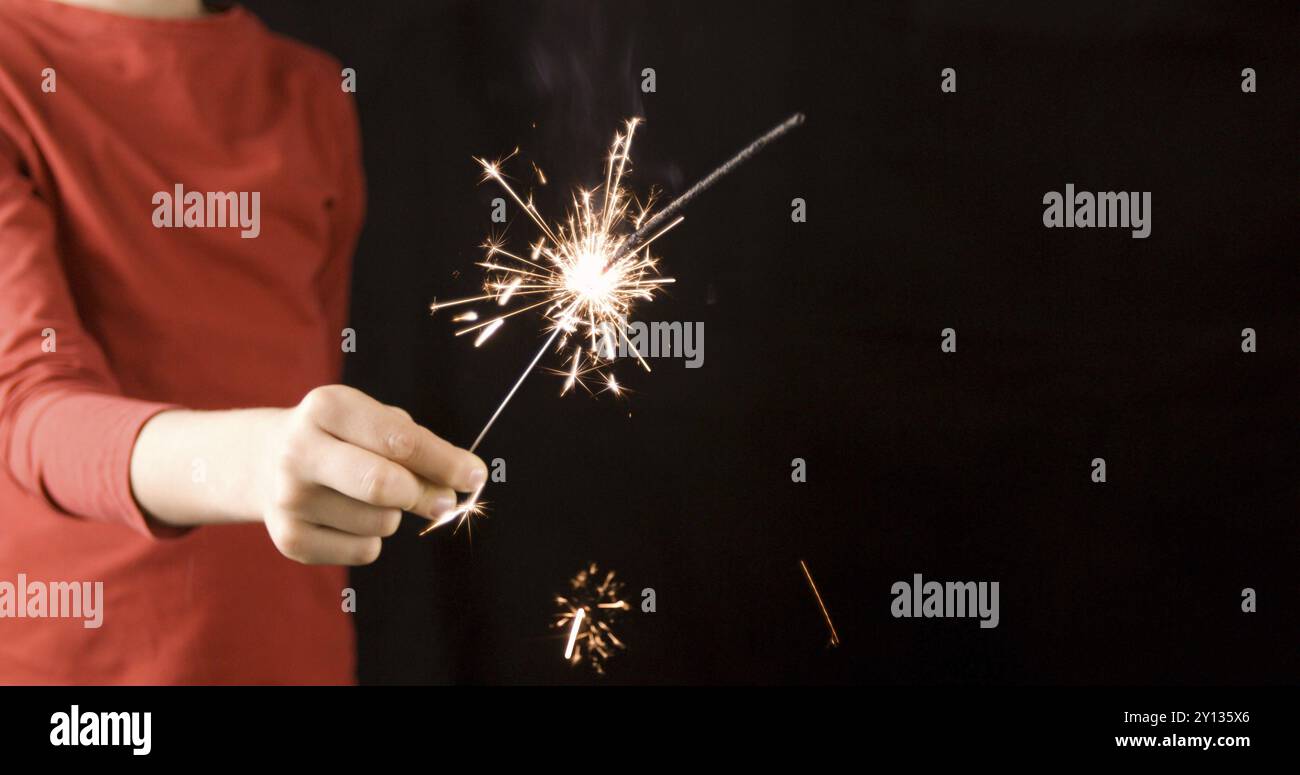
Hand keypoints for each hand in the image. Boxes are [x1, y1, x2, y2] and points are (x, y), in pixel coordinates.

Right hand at [261, 385, 484, 564]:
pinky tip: (347, 517)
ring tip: (367, 496)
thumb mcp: (375, 422)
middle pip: (383, 485)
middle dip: (423, 495)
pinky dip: (371, 538)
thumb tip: (454, 492)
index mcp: (327, 408)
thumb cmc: (344, 437)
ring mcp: (289, 498)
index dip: (446, 462)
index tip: (476, 476)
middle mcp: (300, 451)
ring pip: (381, 522)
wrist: (265, 461)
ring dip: (394, 514)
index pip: (400, 440)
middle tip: (443, 500)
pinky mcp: (289, 539)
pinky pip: (364, 550)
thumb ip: (419, 449)